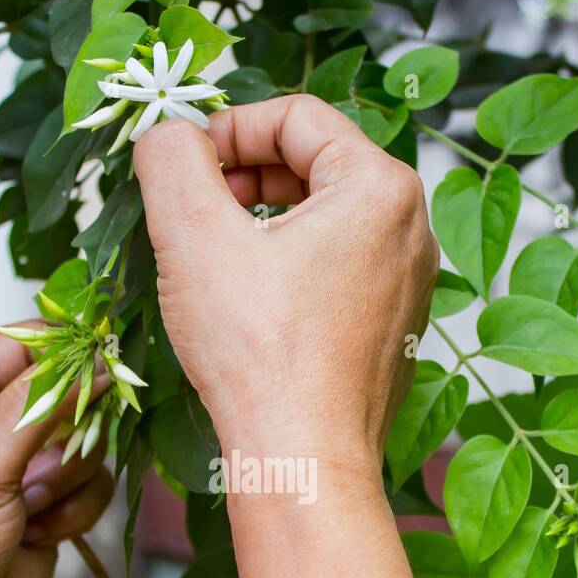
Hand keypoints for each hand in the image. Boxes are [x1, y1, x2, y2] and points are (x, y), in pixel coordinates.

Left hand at [0, 328, 112, 577]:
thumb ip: (36, 406)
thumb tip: (95, 363)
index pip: (22, 343)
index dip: (66, 355)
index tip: (105, 367)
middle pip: (67, 389)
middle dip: (65, 435)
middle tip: (35, 473)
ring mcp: (20, 463)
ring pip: (89, 439)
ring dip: (68, 481)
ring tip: (25, 515)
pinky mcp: (50, 502)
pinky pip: (97, 482)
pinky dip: (76, 511)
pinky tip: (39, 538)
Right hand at [133, 94, 438, 477]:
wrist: (302, 460)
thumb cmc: (260, 358)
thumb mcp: (192, 237)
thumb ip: (171, 161)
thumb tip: (168, 137)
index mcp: (380, 189)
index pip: (296, 117)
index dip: (226, 128)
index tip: (181, 163)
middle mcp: (410, 230)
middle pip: (314, 164)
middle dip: (243, 176)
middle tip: (190, 209)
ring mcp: (407, 284)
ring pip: (323, 221)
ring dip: (261, 223)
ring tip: (211, 257)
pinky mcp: (392, 328)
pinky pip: (336, 271)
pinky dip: (288, 269)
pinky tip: (247, 304)